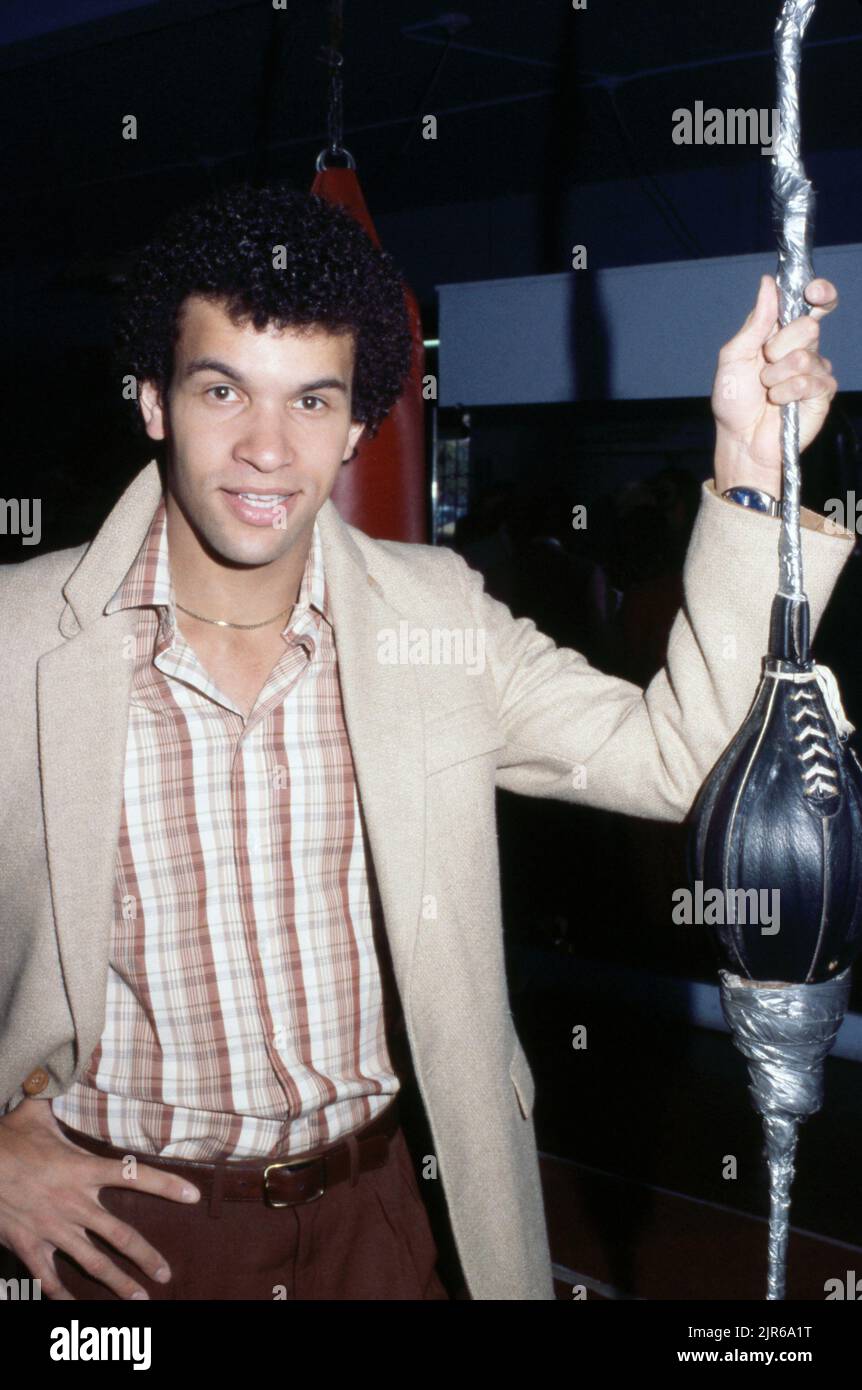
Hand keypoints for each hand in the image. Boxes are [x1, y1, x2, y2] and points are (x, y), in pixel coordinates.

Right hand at [0, 1097, 199, 1299]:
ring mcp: (53, 1229)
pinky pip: (50, 1278)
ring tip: (140, 1299)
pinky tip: (75, 1308)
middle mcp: (75, 1204)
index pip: (134, 1175)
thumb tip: (55, 1069)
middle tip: (166, 1274)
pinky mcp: (30, 1246)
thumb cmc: (7, 1140)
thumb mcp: (34, 1114)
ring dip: (118, 1283)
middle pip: (121, 1236)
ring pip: (93, 1263)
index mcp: (83, 1170)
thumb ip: (52, 1094)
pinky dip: (63, 1295)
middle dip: (147, 1258)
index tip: (193, 1196)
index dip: (167, 1185)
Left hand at [711, 274, 837, 496]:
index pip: (812, 303)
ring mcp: (815, 369)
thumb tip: (768, 283)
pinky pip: (808, 381)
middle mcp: (802, 346)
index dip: (819, 292)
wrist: (741, 438)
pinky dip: (786, 393)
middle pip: (808, 326)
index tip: (812, 292)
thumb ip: (755, 322)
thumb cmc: (734, 399)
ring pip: (805, 356)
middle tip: (764, 364)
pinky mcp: (822, 392)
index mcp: (781, 332)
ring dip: (776, 376)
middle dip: (779, 346)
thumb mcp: (734, 356)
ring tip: (768, 390)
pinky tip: (779, 403)